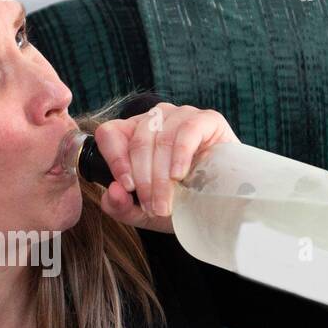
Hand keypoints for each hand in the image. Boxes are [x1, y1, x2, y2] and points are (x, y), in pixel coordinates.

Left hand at [93, 102, 239, 232]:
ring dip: (162, 176)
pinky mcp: (207, 119)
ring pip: (161, 138)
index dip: (115, 160)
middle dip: (144, 180)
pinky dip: (180, 155)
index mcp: (132, 135)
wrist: (218, 206)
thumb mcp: (143, 212)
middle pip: (137, 142)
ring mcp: (180, 116)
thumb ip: (120, 206)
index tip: (127, 187)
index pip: (109, 134)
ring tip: (167, 202)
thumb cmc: (178, 203)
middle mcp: (154, 120)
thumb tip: (113, 191)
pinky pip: (187, 130)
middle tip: (154, 207)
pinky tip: (180, 175)